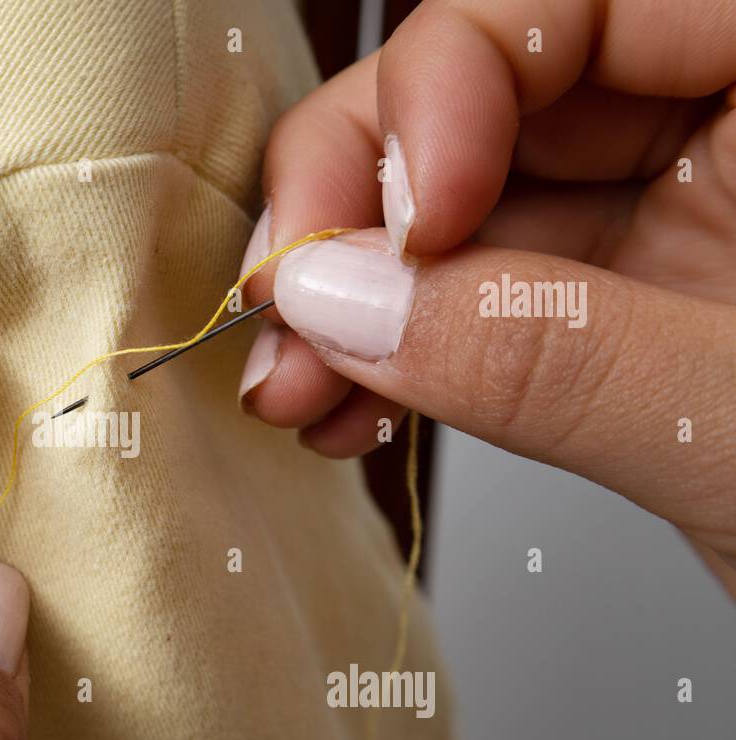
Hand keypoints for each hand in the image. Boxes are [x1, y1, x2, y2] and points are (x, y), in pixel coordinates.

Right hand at [238, 0, 735, 577]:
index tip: (399, 228)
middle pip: (486, 95)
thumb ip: (549, 351)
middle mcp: (731, 127)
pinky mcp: (624, 313)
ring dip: (354, 301)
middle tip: (290, 301)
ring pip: (460, 210)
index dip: (448, 89)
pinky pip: (477, 301)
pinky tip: (347, 407)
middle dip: (358, 208)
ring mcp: (672, 224)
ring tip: (297, 389)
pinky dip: (396, 355)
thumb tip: (339, 300)